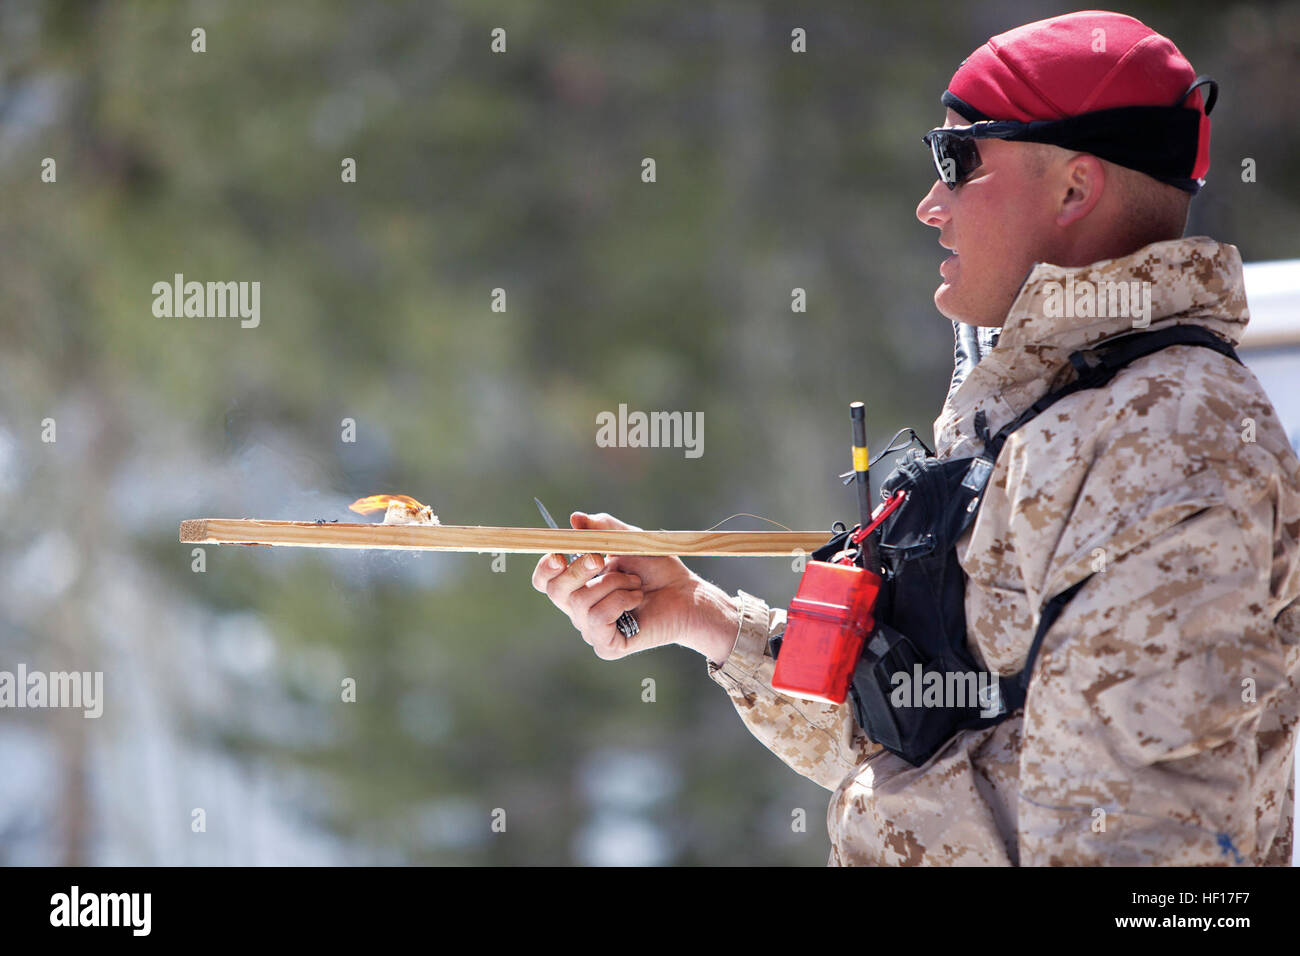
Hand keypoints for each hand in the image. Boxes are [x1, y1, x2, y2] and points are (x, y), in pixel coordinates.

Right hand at [530, 511, 739, 662]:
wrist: (687, 594)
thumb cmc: (658, 568)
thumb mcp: (628, 540)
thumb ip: (602, 528)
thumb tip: (574, 518)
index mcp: (579, 584)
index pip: (545, 580)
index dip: (545, 567)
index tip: (559, 553)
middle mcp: (580, 609)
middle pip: (555, 591)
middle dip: (576, 570)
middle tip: (601, 558)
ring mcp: (593, 629)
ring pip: (581, 603)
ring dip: (613, 584)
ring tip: (635, 584)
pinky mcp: (607, 646)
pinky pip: (598, 620)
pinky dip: (620, 602)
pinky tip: (637, 600)